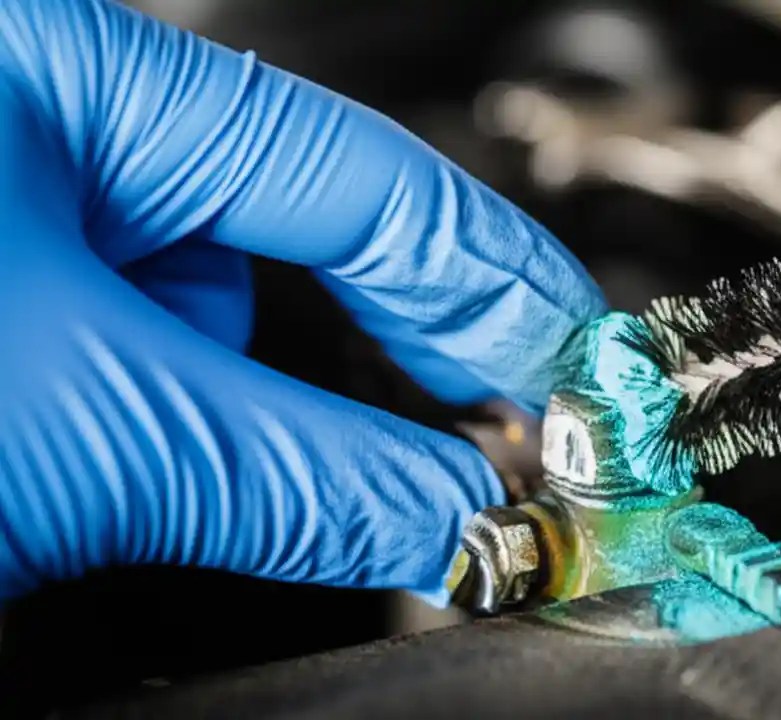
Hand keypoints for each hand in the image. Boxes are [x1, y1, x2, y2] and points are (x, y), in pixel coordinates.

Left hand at [0, 0, 605, 604]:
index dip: (500, 282)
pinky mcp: (15, 324)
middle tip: (542, 424)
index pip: (364, 174)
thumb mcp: (92, 426)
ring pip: (237, 310)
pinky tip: (290, 466)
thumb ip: (304, 472)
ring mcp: (26, 223)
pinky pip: (165, 359)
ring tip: (436, 466)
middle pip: (315, 227)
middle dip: (437, 339)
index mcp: (72, 77)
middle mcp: (51, 130)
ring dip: (331, 400)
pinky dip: (241, 423)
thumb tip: (463, 513)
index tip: (584, 370)